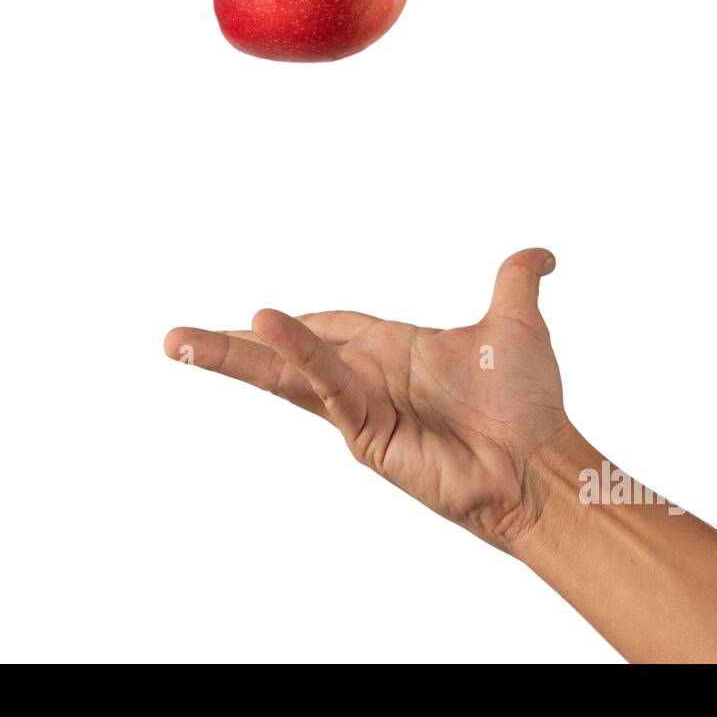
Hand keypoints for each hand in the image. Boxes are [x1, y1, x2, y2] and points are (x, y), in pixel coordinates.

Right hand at [164, 248, 578, 550]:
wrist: (540, 462)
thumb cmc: (527, 404)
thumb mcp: (514, 324)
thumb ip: (514, 281)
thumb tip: (539, 254)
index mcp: (391, 351)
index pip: (329, 326)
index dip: (298, 321)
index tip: (260, 315)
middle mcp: (368, 379)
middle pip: (286, 351)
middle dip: (233, 342)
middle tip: (176, 337)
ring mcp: (361, 408)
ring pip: (284, 374)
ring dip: (230, 354)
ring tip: (177, 341)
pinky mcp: (365, 431)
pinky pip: (323, 386)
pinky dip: (293, 354)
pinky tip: (263, 326)